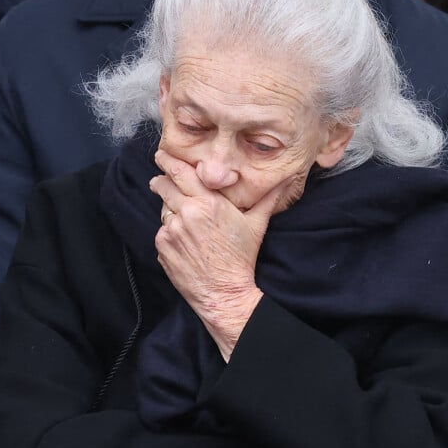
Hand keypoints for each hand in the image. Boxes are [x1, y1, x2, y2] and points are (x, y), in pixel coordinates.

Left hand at [148, 149, 290, 357]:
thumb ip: (268, 198)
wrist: (224, 292)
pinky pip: (162, 231)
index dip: (168, 161)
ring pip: (164, 210)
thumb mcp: (257, 224)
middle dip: (161, 181)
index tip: (162, 154)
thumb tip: (287, 179)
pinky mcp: (162, 246)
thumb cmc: (241, 258)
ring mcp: (172, 230)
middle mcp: (187, 213)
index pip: (181, 172)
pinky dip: (170, 233)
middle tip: (160, 179)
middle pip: (164, 186)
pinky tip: (185, 242)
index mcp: (209, 202)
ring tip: (185, 222)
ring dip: (170, 210)